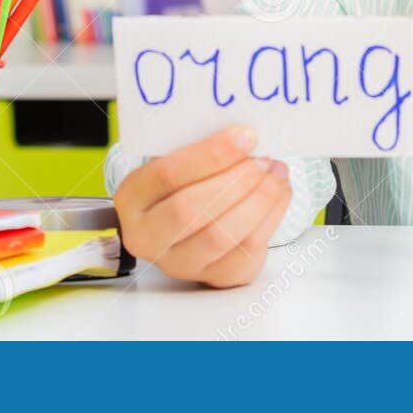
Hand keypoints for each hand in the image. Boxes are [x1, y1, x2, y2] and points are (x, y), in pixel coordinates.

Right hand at [112, 126, 292, 288]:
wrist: (182, 222)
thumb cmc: (183, 181)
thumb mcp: (176, 159)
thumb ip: (200, 149)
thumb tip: (246, 134)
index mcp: (132, 199)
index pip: (167, 175)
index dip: (211, 155)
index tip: (246, 136)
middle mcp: (147, 237)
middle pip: (191, 211)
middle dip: (237, 180)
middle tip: (264, 159)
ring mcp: (179, 263)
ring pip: (221, 236)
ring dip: (259, 199)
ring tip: (277, 172)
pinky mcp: (215, 278)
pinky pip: (247, 251)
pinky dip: (271, 216)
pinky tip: (280, 192)